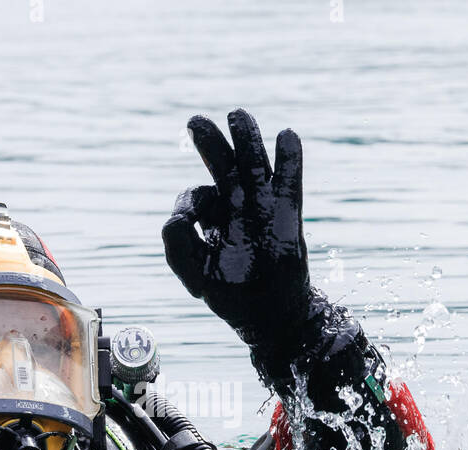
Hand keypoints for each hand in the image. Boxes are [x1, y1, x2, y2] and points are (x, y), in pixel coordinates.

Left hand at [161, 109, 316, 349]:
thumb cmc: (230, 294)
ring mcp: (263, 207)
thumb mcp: (194, 275)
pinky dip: (290, 159)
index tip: (191, 219)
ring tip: (237, 115)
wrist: (270, 316)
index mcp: (212, 217)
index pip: (197, 196)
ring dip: (247, 140)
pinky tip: (287, 136)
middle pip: (224, 166)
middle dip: (211, 143)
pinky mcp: (288, 215)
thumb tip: (176, 218)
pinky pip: (289, 182)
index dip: (190, 202)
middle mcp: (237, 206)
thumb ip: (177, 248)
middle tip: (194, 122)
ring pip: (254, 165)